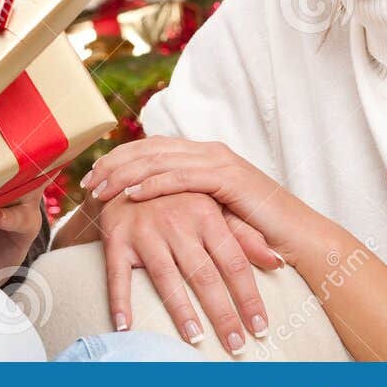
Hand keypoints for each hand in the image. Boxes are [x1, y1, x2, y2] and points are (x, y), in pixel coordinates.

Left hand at [83, 137, 319, 263]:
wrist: (299, 237)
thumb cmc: (255, 231)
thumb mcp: (211, 214)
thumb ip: (184, 205)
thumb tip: (146, 211)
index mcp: (202, 156)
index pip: (150, 149)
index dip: (118, 159)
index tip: (92, 176)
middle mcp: (208, 152)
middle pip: (148, 149)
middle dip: (114, 164)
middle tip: (87, 182)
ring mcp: (219, 161)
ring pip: (160, 160)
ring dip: (126, 174)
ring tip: (101, 189)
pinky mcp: (228, 178)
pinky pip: (183, 178)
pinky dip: (155, 184)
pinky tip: (133, 193)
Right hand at [95, 191, 283, 350]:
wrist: (123, 174)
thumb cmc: (176, 198)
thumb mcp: (212, 207)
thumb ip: (244, 235)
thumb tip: (277, 262)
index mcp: (205, 212)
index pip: (233, 262)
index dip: (248, 297)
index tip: (261, 327)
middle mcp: (176, 221)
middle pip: (204, 275)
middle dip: (222, 314)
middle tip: (237, 347)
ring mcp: (145, 229)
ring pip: (165, 277)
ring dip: (181, 311)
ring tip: (197, 340)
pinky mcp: (116, 237)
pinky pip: (117, 273)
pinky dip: (119, 300)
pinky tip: (125, 326)